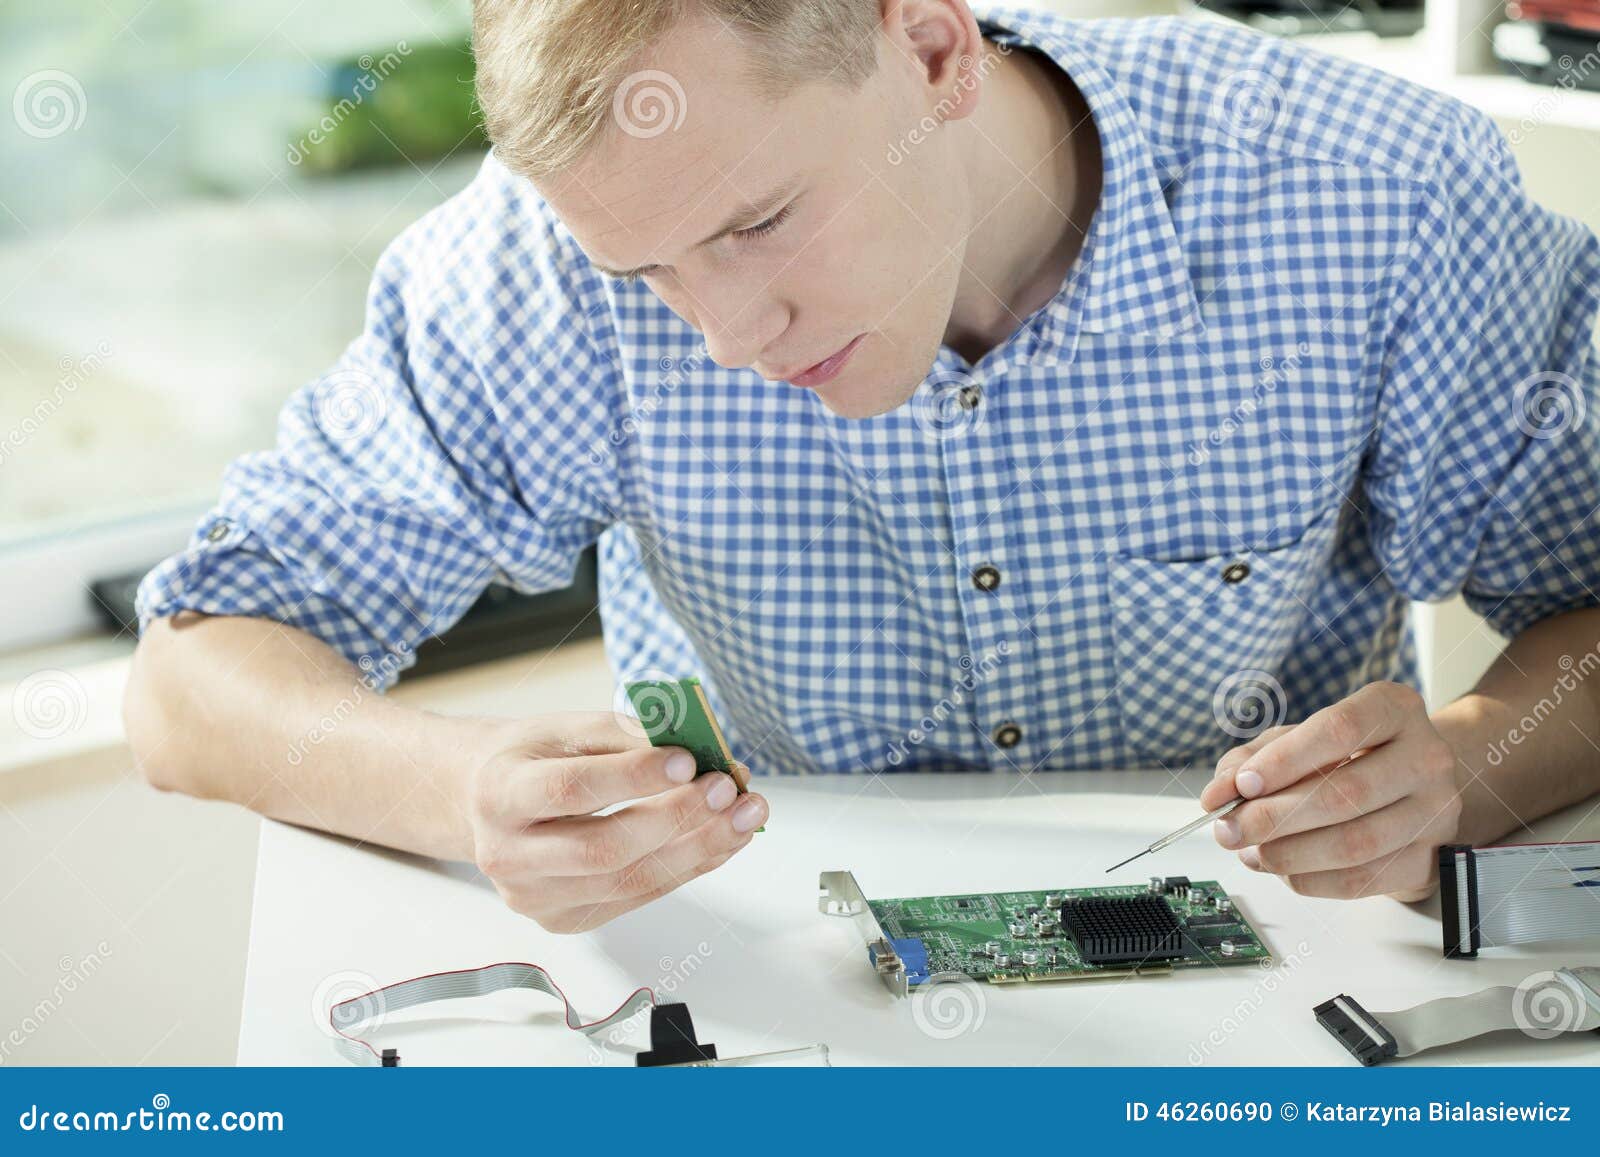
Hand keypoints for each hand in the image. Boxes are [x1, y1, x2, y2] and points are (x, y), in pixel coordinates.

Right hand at [465, 712, 767, 931]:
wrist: (485, 803)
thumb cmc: (532, 759)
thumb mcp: (565, 728)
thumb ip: (625, 734)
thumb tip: (698, 747)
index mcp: (500, 794)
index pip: (571, 790)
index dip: (633, 776)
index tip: (688, 758)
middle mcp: (508, 855)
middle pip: (603, 848)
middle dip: (676, 818)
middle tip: (727, 787)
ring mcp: (535, 897)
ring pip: (629, 881)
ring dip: (698, 848)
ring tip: (745, 814)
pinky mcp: (565, 918)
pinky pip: (638, 896)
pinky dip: (688, 867)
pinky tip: (722, 840)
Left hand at [1199, 681, 1462, 901]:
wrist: (1414, 789)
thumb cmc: (1349, 756)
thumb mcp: (1299, 739)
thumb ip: (1253, 759)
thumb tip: (1218, 793)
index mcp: (1394, 709)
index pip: (1339, 729)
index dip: (1285, 760)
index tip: (1242, 784)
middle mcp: (1426, 757)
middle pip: (1346, 793)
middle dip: (1274, 817)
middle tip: (1230, 829)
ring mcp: (1435, 811)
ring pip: (1355, 844)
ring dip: (1288, 854)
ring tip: (1251, 852)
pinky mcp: (1429, 858)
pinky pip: (1362, 880)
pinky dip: (1310, 879)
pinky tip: (1283, 870)